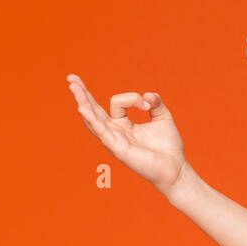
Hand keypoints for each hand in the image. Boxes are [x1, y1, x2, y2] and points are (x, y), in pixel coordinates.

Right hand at [67, 73, 190, 197]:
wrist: (175, 168)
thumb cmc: (168, 146)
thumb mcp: (162, 117)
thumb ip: (155, 103)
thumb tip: (147, 95)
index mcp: (123, 124)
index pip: (117, 102)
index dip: (133, 98)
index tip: (148, 103)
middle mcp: (114, 132)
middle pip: (94, 110)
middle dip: (82, 93)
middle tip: (71, 77)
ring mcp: (114, 140)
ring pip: (93, 118)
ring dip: (83, 101)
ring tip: (72, 86)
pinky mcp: (118, 148)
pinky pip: (102, 132)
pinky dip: (92, 120)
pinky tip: (83, 109)